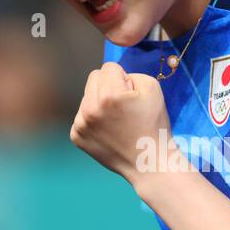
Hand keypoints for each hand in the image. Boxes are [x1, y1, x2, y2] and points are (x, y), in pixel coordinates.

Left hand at [70, 62, 169, 184]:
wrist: (149, 161)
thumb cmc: (154, 125)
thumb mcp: (153, 88)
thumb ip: (131, 74)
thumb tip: (114, 78)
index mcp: (109, 95)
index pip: (109, 67)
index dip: (124, 78)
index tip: (131, 96)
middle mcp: (89, 108)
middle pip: (93, 78)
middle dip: (108, 86)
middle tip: (123, 106)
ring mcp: (80, 124)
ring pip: (86, 96)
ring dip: (99, 102)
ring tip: (116, 120)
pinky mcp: (76, 136)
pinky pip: (82, 115)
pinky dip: (94, 119)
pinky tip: (108, 131)